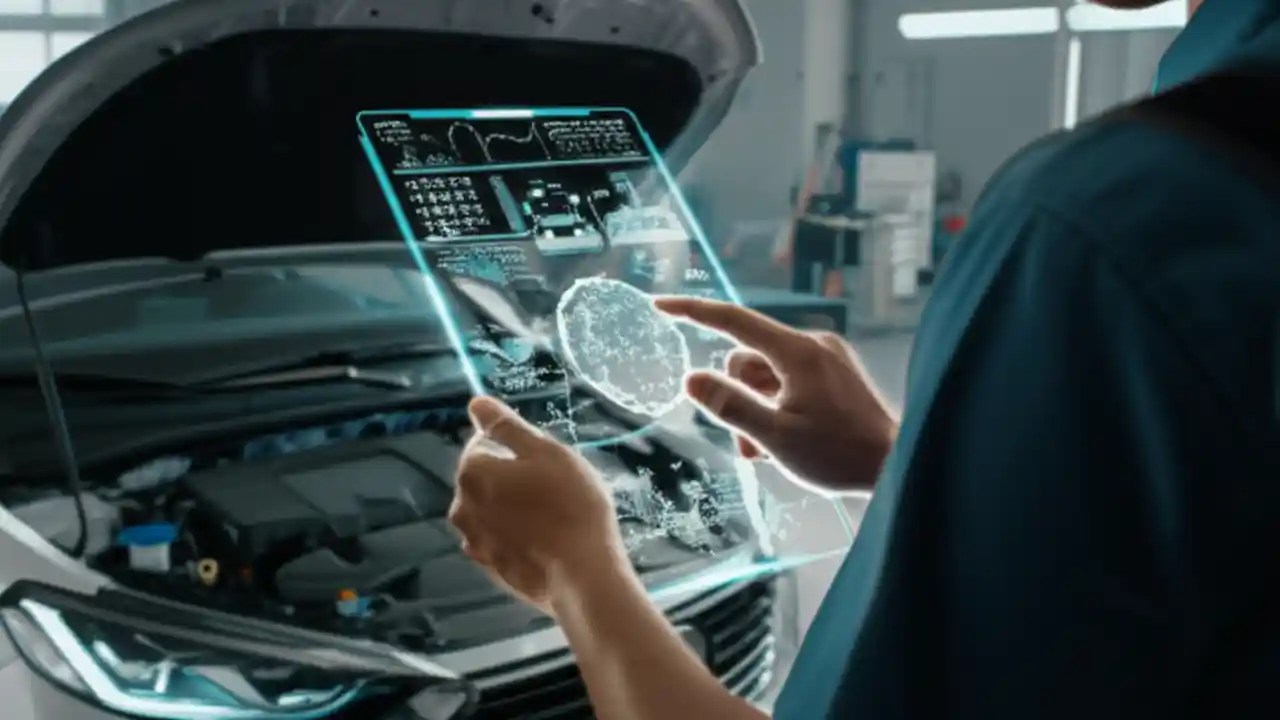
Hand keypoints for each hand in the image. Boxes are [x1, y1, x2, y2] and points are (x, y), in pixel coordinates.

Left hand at [448, 396, 629, 614]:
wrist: (582, 573)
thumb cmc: (571, 504)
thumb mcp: (546, 452)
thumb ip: (507, 427)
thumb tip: (475, 403)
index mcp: (472, 472)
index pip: (484, 443)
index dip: (516, 449)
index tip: (545, 464)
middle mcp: (461, 505)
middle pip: (484, 478)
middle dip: (510, 478)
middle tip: (552, 489)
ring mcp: (473, 541)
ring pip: (489, 509)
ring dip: (510, 507)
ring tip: (550, 516)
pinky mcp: (488, 568)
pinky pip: (497, 538)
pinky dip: (513, 535)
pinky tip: (543, 541)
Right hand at [656, 297, 897, 491]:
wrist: (897, 465)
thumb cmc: (838, 455)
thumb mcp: (775, 437)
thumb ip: (731, 407)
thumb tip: (690, 379)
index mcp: (798, 352)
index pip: (733, 321)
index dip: (693, 312)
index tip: (660, 306)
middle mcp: (813, 345)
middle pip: (747, 359)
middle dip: (737, 398)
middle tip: (749, 445)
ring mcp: (825, 358)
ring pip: (764, 375)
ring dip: (755, 409)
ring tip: (767, 452)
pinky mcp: (833, 373)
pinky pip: (787, 381)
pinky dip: (775, 407)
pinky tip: (784, 442)